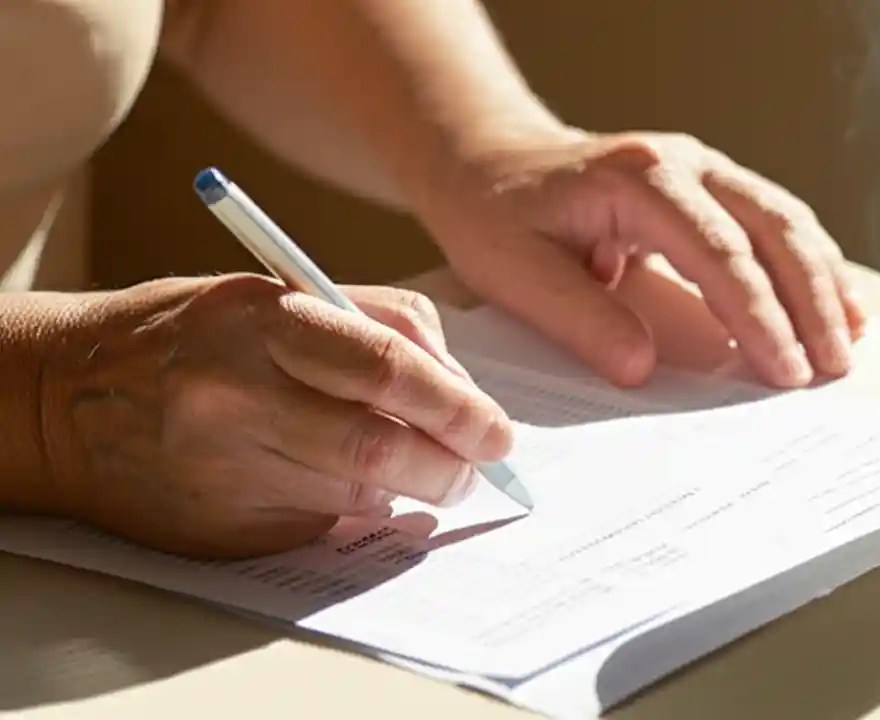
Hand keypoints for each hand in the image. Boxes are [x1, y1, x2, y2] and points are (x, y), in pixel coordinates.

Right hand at [40, 274, 511, 557]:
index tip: (498, 432)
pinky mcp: (221, 527)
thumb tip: (461, 389)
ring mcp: (225, 468)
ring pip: (358, 490)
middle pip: (381, 446)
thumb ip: (377, 326)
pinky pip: (320, 523)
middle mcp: (238, 395)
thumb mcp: (274, 294)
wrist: (63, 396)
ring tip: (412, 469)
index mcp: (262, 321)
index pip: (388, 367)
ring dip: (405, 486)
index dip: (459, 405)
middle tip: (475, 467)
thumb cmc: (192, 335)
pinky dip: (352, 507)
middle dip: (450, 464)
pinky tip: (335, 481)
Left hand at [422, 129, 865, 387]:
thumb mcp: (514, 271)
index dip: (759, 317)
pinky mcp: (712, 183)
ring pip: (787, 219)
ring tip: (847, 343)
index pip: (720, 253)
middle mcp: (684, 162)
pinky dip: (810, 261)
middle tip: (832, 367)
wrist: (490, 160)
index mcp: (638, 180)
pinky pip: (776, 218)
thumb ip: (578, 317)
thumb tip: (642, 366)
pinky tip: (834, 301)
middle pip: (773, 229)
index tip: (784, 370)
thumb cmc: (498, 213)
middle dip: (811, 302)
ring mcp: (704, 167)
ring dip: (822, 282)